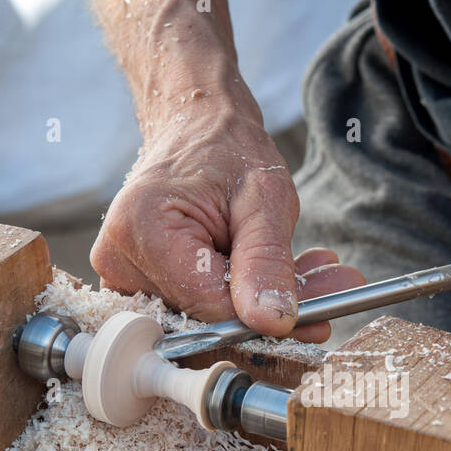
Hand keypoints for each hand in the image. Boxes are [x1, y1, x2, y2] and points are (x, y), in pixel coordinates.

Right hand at [91, 110, 363, 340]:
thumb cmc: (226, 151)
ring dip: (259, 304)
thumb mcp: (264, 198)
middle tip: (331, 284)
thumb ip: (267, 261)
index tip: (320, 313)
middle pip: (207, 317)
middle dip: (270, 309)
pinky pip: (195, 310)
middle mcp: (119, 262)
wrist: (193, 127)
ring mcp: (121, 277)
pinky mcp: (135, 286)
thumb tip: (274, 323)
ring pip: (206, 318)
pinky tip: (270, 274)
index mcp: (142, 231)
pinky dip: (238, 298)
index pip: (210, 306)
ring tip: (306, 269)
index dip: (267, 316)